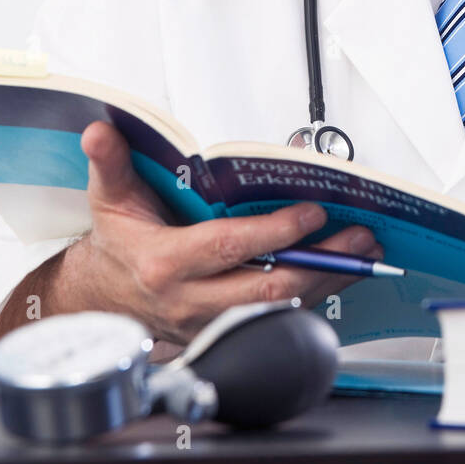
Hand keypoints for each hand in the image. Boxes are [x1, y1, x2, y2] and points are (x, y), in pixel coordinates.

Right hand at [0, 121, 381, 345]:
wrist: (106, 296)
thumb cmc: (120, 242)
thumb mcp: (110, 198)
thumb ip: (110, 163)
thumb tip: (101, 132)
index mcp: (167, 264)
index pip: (229, 248)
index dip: (274, 233)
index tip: (311, 213)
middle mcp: (193, 300)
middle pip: (267, 287)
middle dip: (319, 261)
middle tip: (357, 236)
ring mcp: (213, 322)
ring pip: (281, 307)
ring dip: (328, 279)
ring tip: (363, 252)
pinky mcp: (229, 331)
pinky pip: (279, 315)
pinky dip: (316, 293)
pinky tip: (342, 270)